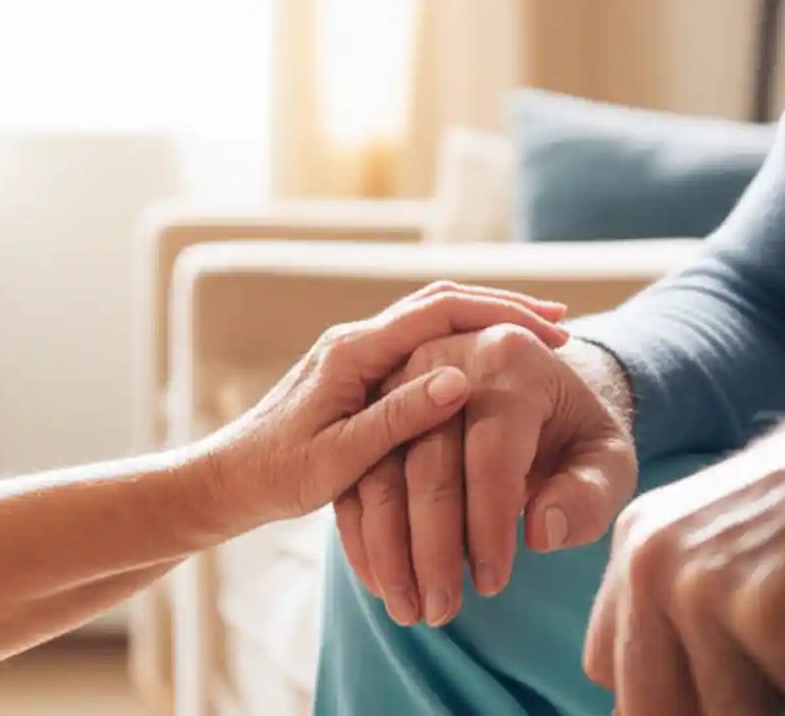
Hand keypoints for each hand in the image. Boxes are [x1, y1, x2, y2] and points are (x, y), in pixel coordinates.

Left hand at [210, 282, 571, 532]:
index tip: (552, 330)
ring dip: (483, 324)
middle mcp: (355, 340)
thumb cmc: (276, 477)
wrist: (225, 482)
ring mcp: (354, 354)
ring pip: (431, 320)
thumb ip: (396, 419)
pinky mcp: (354, 374)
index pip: (440, 312)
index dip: (501, 316)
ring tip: (534, 338)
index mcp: (354, 351)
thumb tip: (458, 380)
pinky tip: (486, 369)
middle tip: (558, 325)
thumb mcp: (340, 458)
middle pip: (441, 303)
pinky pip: (418, 345)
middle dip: (501, 309)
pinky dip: (460, 346)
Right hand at [335, 328, 636, 626]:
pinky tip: (380, 583)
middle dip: (431, 548)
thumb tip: (540, 531)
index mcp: (510, 357)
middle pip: (426, 463)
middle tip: (440, 612)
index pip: (491, 452)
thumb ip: (589, 495)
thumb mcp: (606, 459)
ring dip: (389, 550)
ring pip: (380, 472)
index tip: (493, 584)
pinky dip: (363, 535)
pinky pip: (355, 476)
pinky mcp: (371, 407)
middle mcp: (445, 358)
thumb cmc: (575, 432)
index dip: (489, 526)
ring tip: (408, 610)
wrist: (535, 389)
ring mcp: (399, 380)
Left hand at [584, 386, 784, 715]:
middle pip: (644, 704)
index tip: (696, 694)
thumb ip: (658, 608)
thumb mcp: (703, 539)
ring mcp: (701, 587)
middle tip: (751, 689)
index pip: (606, 667)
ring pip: (711, 715)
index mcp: (632, 548)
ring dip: (754, 706)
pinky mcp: (762, 614)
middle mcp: (650, 565)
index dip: (655, 694)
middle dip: (698, 712)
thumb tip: (632, 705)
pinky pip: (771, 703)